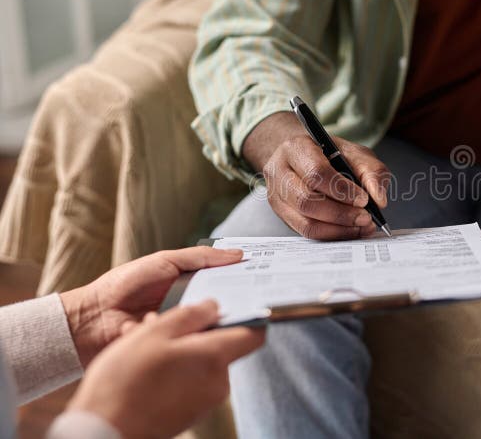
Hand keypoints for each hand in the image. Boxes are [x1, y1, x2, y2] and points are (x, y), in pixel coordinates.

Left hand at [60, 246, 244, 366]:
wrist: (92, 317)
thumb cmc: (126, 284)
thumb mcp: (165, 261)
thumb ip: (200, 257)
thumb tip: (238, 254)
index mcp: (194, 285)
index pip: (227, 282)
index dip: (246, 279)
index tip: (267, 275)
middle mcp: (193, 307)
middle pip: (224, 305)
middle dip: (235, 302)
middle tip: (255, 299)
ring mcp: (186, 328)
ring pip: (211, 326)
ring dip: (209, 319)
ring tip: (214, 312)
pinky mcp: (175, 348)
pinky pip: (191, 343)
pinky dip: (187, 335)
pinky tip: (181, 327)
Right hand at [67, 301, 264, 438]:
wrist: (103, 431)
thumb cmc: (125, 382)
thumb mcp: (154, 333)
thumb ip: (190, 315)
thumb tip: (214, 306)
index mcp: (215, 358)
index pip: (254, 334)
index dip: (247, 316)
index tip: (230, 305)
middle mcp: (218, 382)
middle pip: (222, 346)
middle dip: (196, 332)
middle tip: (163, 323)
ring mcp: (205, 401)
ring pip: (202, 363)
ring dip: (180, 350)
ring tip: (145, 346)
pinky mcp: (190, 413)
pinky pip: (191, 382)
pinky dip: (175, 370)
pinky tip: (146, 368)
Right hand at [242, 112, 390, 239]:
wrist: (305, 158)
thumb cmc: (329, 154)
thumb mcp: (355, 153)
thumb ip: (372, 171)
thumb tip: (379, 199)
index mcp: (296, 148)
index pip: (316, 173)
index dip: (341, 190)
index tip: (364, 199)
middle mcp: (279, 172)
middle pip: (306, 201)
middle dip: (340, 213)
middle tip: (366, 218)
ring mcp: (277, 196)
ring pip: (305, 222)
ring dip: (338, 229)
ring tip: (362, 226)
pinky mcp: (283, 215)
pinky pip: (306, 232)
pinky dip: (332, 235)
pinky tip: (350, 231)